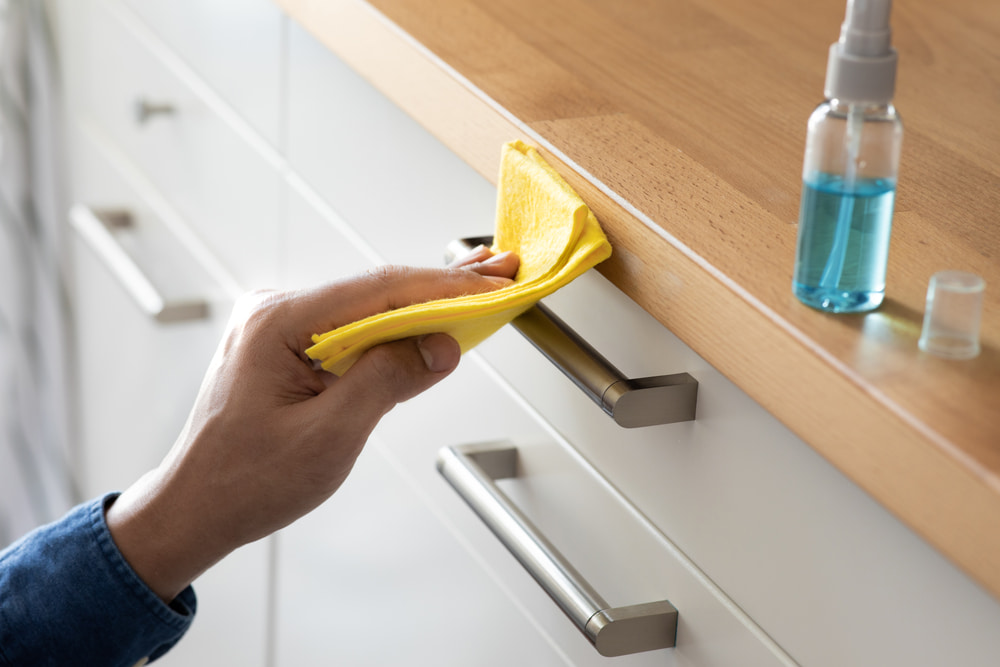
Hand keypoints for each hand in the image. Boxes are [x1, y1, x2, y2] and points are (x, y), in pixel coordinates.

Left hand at [106, 252, 517, 601]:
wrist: (197, 508)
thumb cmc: (245, 480)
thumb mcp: (328, 437)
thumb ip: (386, 382)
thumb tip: (439, 346)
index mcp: (277, 322)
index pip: (379, 291)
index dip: (444, 288)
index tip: (490, 286)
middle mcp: (276, 311)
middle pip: (377, 291)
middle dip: (444, 287)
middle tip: (499, 275)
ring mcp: (281, 326)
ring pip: (369, 309)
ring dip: (424, 306)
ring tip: (479, 291)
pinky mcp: (290, 345)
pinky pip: (354, 329)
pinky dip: (397, 328)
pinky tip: (431, 320)